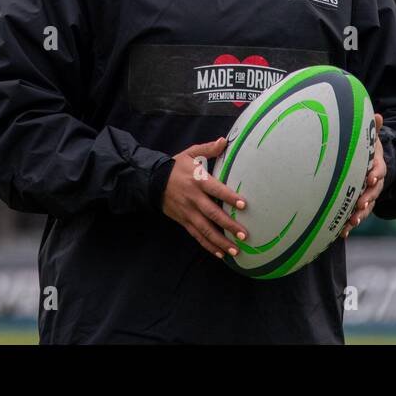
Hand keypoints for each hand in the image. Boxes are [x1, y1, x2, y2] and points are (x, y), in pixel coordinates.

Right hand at [161, 136, 249, 260]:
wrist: (152, 181)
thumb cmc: (176, 166)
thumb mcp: (190, 153)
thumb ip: (208, 149)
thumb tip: (224, 141)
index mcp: (197, 180)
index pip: (215, 189)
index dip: (229, 197)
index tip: (243, 205)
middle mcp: (193, 198)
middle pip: (212, 213)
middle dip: (228, 225)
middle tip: (244, 235)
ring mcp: (188, 212)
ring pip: (205, 229)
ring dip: (220, 241)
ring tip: (235, 250)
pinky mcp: (183, 221)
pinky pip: (196, 236)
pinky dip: (208, 246)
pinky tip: (220, 254)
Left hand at [341, 113, 385, 237]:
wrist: (370, 168)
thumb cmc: (366, 152)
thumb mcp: (370, 140)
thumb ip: (373, 130)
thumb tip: (377, 115)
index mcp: (377, 166)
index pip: (380, 170)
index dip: (376, 174)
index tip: (371, 178)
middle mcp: (375, 184)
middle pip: (374, 192)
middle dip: (368, 198)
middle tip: (360, 203)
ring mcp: (368, 196)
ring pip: (366, 208)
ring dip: (359, 215)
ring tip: (351, 222)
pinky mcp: (358, 206)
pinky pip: (355, 216)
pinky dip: (349, 225)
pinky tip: (340, 233)